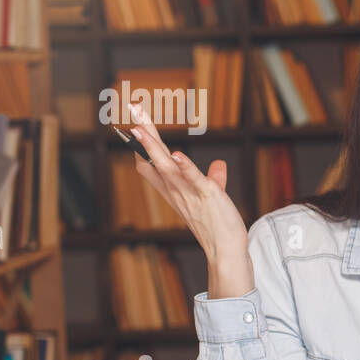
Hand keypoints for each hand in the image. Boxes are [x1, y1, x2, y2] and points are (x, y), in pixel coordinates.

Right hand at [126, 103, 252, 297]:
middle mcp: (176, 190)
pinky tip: (176, 154)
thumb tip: (218, 164)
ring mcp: (189, 193)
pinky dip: (185, 166)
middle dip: (144, 134)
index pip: (152, 164)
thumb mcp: (212, 197)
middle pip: (154, 157)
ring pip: (166, 166)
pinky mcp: (207, 196)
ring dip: (153, 146)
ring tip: (140, 128)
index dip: (143, 146)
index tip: (134, 125)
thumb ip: (214, 178)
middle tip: (133, 109)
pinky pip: (193, 179)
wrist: (226, 250)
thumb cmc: (217, 224)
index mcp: (173, 189)